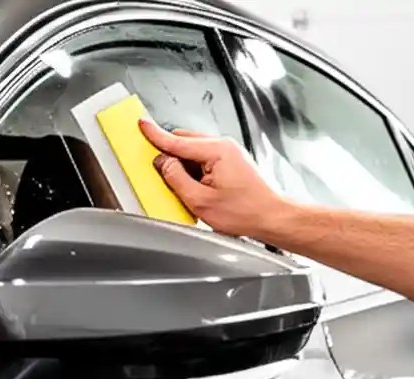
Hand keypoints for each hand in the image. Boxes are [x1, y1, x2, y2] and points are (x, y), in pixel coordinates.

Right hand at [139, 120, 291, 238]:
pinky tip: (195, 188)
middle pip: (185, 141)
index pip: (177, 140)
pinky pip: (205, 158)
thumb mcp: (200, 200)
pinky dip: (194, 169)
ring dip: (183, 164)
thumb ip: (176, 178)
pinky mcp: (231, 161)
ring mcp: (229, 152)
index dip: (156, 135)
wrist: (271, 217)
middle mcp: (224, 146)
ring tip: (183, 188)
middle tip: (157, 170)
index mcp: (216, 151)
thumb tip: (162, 163)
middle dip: (169, 154)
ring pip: (194, 150)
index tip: (142, 126)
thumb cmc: (245, 212)